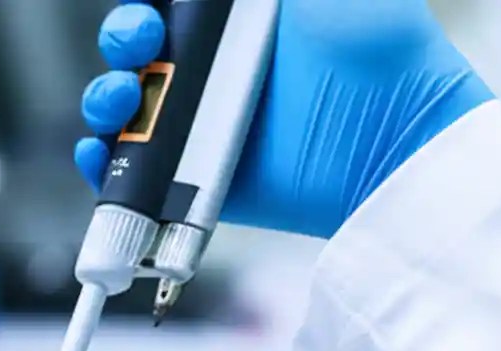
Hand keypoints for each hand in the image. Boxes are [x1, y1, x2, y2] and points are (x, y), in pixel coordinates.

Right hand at [75, 0, 492, 237]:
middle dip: (122, 37)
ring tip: (123, 98)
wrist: (399, 148)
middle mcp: (215, 71)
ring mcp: (200, 127)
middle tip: (141, 41)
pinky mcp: (194, 183)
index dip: (150, 2)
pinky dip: (102, 164)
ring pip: (123, 108)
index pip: (172, 6)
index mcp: (241, 21)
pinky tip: (100, 149)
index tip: (155, 1)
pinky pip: (129, 174)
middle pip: (136, 49)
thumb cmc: (388, 60)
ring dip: (105, 96)